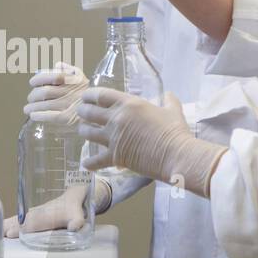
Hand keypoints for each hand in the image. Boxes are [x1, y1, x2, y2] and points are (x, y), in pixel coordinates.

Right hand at [4, 183, 94, 237]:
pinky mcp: (32, 215)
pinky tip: (2, 227)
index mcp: (47, 215)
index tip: (10, 233)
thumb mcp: (78, 213)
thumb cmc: (74, 207)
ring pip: (18, 219)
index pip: (32, 222)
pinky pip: (19, 219)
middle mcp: (38, 213)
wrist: (73, 196)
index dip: (22, 228)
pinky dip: (9, 222)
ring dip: (7, 224)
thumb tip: (75, 226)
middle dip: (10, 226)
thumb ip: (77, 220)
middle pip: (22, 220)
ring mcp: (33, 213)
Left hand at [24, 61, 88, 123]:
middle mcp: (69, 91)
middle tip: (30, 99)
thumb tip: (57, 65)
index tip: (32, 83)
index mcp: (72, 80)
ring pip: (44, 104)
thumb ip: (69, 70)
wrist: (99, 112)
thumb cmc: (88, 94)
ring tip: (27, 109)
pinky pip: (50, 116)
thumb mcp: (82, 78)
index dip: (38, 79)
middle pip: (44, 92)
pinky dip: (39, 115)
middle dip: (33, 96)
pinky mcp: (67, 118)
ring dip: (32, 107)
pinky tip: (33, 116)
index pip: (51, 76)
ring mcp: (68, 105)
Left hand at [76, 88, 225, 197]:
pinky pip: (96, 160)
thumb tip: (169, 94)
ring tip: (82, 131)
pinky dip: (89, 163)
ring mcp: (114, 138)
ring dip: (83, 131)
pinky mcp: (115, 156)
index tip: (85, 97)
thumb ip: (169, 101)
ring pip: (88, 133)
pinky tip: (85, 163)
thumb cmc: (175, 131)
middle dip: (82, 111)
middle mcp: (117, 119)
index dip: (90, 95)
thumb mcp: (173, 111)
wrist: (176, 155)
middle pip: (89, 112)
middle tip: (81, 112)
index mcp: (129, 104)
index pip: (101, 95)